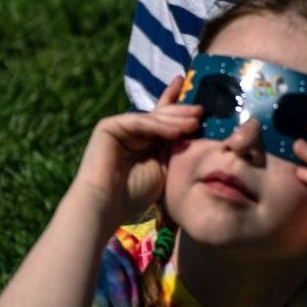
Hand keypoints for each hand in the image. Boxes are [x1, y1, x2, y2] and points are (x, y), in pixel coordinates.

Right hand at [67, 74, 204, 226]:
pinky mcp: (108, 127)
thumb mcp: (162, 169)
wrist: (105, 206)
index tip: (197, 99)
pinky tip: (177, 132)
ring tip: (195, 122)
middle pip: (159, 116)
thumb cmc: (133, 195)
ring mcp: (118, 128)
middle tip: (201, 110)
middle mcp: (131, 132)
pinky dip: (159, 126)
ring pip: (152, 118)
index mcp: (143, 142)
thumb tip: (193, 130)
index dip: (178, 107)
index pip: (163, 120)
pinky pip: (140, 123)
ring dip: (175, 120)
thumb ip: (172, 149)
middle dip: (181, 113)